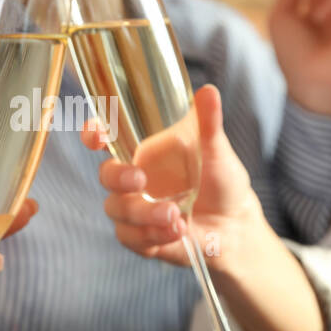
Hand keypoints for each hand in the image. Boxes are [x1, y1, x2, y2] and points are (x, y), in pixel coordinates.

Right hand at [81, 84, 266, 267]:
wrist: (236, 223)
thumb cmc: (221, 180)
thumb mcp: (216, 149)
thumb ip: (208, 122)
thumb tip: (209, 91)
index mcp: (142, 152)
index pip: (107, 138)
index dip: (94, 134)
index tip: (97, 135)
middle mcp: (132, 181)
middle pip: (106, 176)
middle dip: (118, 178)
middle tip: (140, 180)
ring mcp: (135, 210)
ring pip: (118, 211)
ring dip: (144, 214)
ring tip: (175, 215)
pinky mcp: (142, 237)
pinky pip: (132, 238)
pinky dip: (154, 235)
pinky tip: (178, 230)